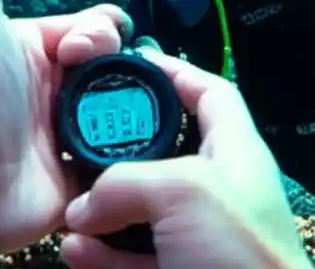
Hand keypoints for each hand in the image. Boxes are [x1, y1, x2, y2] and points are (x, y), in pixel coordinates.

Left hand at [0, 0, 131, 251]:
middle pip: (118, 64)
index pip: (95, 27)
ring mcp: (70, 134)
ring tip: (119, 120)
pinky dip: (135, 149)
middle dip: (120, 67)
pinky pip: (126, 157)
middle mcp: (54, 88)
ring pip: (128, 108)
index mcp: (34, 49)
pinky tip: (133, 147)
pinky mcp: (83, 178)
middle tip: (92, 86)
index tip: (77, 50)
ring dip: (133, 107)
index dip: (98, 31)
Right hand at [60, 50, 313, 268]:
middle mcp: (219, 194)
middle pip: (165, 154)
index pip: (210, 94)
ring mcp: (200, 240)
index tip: (133, 65)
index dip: (175, 72)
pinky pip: (134, 260)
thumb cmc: (245, 260)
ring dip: (102, 212)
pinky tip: (75, 251)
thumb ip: (127, 182)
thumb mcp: (184, 192)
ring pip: (142, 214)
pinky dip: (103, 255)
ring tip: (69, 211)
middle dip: (120, 151)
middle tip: (80, 143)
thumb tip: (84, 206)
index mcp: (237, 154)